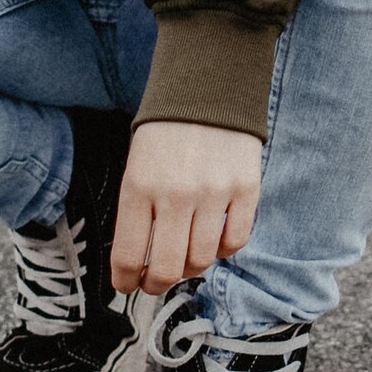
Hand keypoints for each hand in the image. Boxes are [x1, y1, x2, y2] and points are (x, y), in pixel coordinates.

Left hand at [111, 120, 261, 295]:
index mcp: (139, 187)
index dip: (126, 281)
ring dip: (191, 266)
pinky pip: (235, 242)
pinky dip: (223, 248)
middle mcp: (176, 194)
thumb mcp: (137, 165)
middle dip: (156, 284)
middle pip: (167, 269)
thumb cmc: (165, 131)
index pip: (129, 255)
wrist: (208, 86)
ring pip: (202, 260)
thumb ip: (137, 211)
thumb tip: (137, 261)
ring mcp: (214, 193)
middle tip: (155, 282)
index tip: (127, 285)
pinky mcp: (245, 189)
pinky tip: (214, 236)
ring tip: (186, 253)